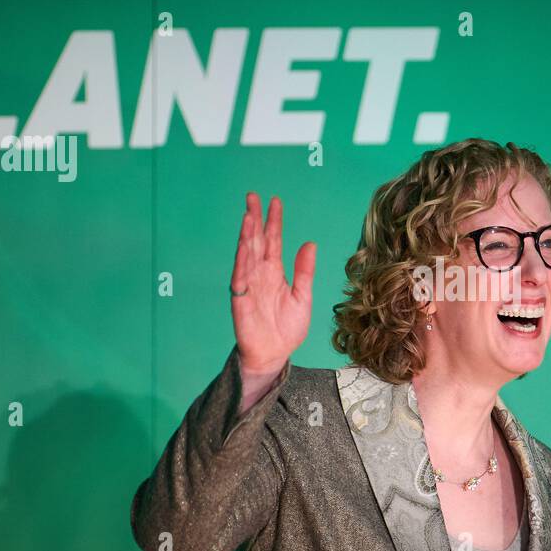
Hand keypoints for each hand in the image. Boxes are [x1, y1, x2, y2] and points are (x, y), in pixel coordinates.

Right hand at [231, 193, 315, 377]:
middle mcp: (260, 274)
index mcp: (275, 272)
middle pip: (255, 240)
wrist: (275, 354)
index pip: (273, 240)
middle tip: (253, 196)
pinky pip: (240, 278)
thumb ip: (305, 271)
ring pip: (246, 255)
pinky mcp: (241, 300)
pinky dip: (242, 262)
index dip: (274, 221)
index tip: (275, 201)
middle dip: (254, 218)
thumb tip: (310, 243)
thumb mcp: (303, 296)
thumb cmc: (287, 328)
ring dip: (246, 234)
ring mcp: (249, 285)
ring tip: (248, 215)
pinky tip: (244, 246)